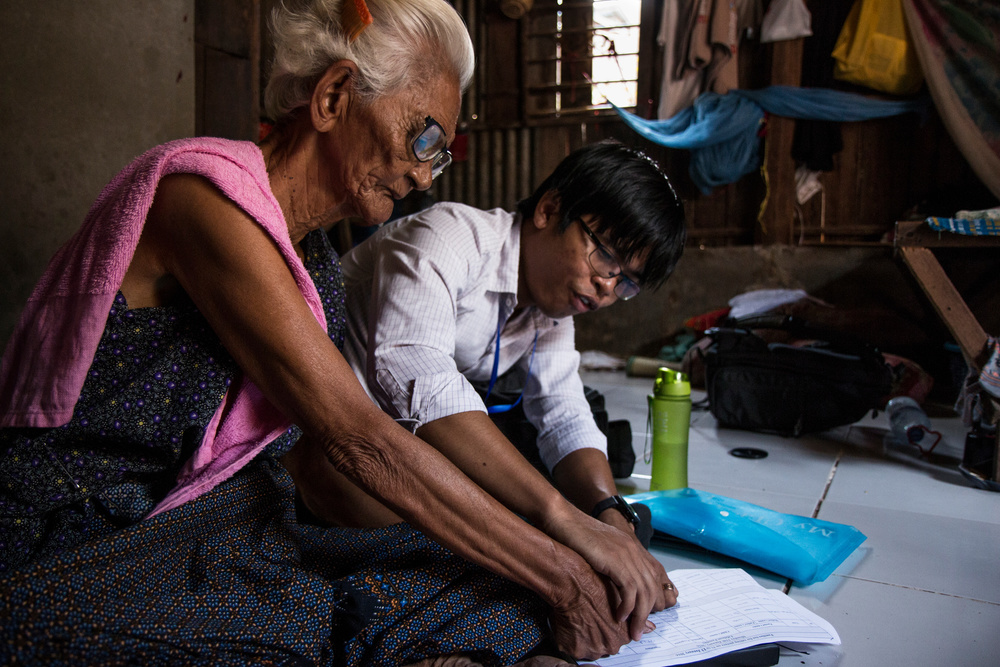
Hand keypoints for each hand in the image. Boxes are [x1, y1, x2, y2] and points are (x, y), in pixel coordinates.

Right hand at [542, 506, 676, 641]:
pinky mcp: (616, 561)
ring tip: (632, 631)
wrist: (563, 520)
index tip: (645, 617)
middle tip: (639, 631)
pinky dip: (627, 607)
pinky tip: (619, 616)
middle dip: (648, 613)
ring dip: (639, 615)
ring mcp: (627, 554)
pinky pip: (630, 590)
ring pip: (644, 592)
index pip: (655, 578)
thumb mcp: (601, 550)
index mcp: (632, 547)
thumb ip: (613, 563)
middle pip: (653, 588)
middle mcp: (634, 550)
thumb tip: (616, 587)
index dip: (654, 599)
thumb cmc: (575, 536)